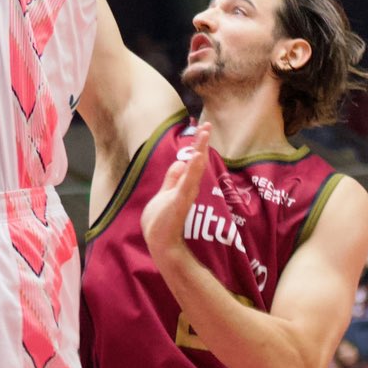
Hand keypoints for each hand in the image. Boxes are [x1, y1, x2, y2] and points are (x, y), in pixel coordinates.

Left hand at [142, 121, 210, 264]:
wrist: (160, 243)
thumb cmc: (161, 222)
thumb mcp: (164, 194)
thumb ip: (172, 180)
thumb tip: (180, 162)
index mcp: (183, 185)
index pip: (192, 162)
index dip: (197, 146)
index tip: (202, 129)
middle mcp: (187, 188)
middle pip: (196, 162)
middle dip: (201, 143)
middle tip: (207, 125)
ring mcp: (184, 194)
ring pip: (195, 168)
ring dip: (200, 150)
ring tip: (205, 133)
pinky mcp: (180, 201)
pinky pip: (188, 182)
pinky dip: (194, 169)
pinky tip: (198, 156)